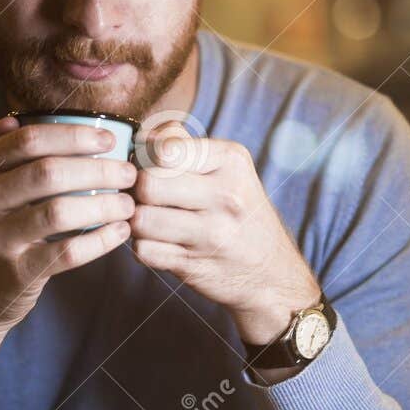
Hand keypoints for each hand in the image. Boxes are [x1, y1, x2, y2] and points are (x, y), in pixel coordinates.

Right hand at [0, 116, 136, 327]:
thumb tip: (17, 116)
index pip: (28, 139)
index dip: (74, 136)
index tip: (109, 140)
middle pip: (46, 173)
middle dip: (97, 169)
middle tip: (128, 173)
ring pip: (58, 213)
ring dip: (103, 205)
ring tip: (128, 203)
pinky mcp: (16, 273)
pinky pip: (67, 253)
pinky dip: (99, 241)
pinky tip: (120, 232)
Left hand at [129, 119, 320, 345]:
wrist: (272, 274)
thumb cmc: (240, 213)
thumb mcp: (228, 169)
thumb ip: (184, 145)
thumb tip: (142, 136)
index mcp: (231, 160)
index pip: (164, 149)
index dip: (145, 157)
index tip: (150, 166)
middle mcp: (226, 195)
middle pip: (147, 183)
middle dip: (137, 190)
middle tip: (146, 196)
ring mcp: (211, 234)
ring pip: (140, 219)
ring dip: (137, 221)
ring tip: (151, 219)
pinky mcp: (194, 266)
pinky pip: (143, 251)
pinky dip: (144, 248)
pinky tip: (160, 243)